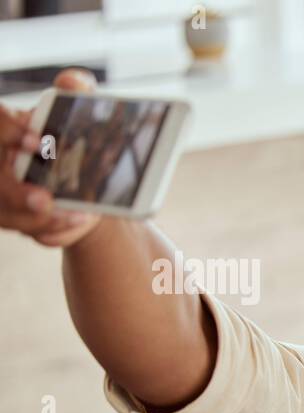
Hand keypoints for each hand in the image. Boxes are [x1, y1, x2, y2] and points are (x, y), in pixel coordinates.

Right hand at [0, 68, 102, 247]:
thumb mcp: (78, 113)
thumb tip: (71, 82)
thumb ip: (75, 93)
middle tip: (45, 199)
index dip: (9, 132)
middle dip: (17, 192)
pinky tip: (75, 222)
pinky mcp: (11, 216)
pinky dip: (50, 228)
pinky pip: (24, 228)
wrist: (86, 182)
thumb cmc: (72, 141)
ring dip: (39, 217)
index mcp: (6, 131)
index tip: (37, 142)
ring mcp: (0, 192)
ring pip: (4, 210)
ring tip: (77, 215)